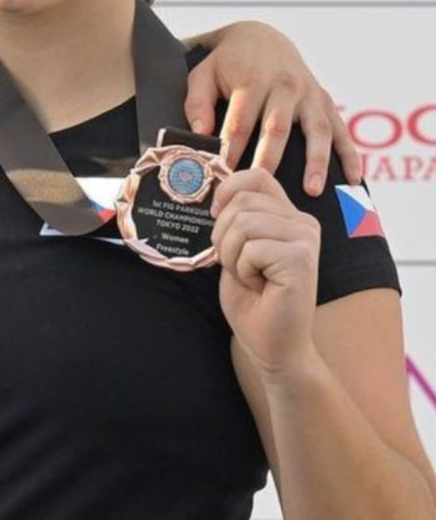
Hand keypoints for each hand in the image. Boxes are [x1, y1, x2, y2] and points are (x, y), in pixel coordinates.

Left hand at [185, 21, 359, 195]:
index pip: (240, 123)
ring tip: (312, 191)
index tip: (225, 177)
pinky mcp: (324, 100)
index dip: (231, 151)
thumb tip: (201, 135)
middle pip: (278, 128)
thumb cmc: (227, 63)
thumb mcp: (203, 74)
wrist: (260, 36)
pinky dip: (350, 154)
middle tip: (263, 187)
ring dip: (316, 162)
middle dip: (270, 160)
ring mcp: (309, 94)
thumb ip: (197, 104)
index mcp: (252, 80)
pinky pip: (341, 129)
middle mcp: (285, 86)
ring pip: (317, 130)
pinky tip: (353, 179)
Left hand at [212, 168, 321, 377]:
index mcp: (289, 215)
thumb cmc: (252, 299)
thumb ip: (236, 219)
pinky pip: (250, 248)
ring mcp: (305, 238)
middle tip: (239, 265)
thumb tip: (214, 189)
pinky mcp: (301, 258)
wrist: (271, 343)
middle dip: (223, 236)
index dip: (227, 191)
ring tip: (250, 276)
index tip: (216, 217)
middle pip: (241, 201)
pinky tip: (260, 286)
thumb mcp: (237, 249)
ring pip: (242, 223)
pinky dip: (242, 271)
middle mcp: (303, 221)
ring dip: (231, 255)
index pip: (256, 176)